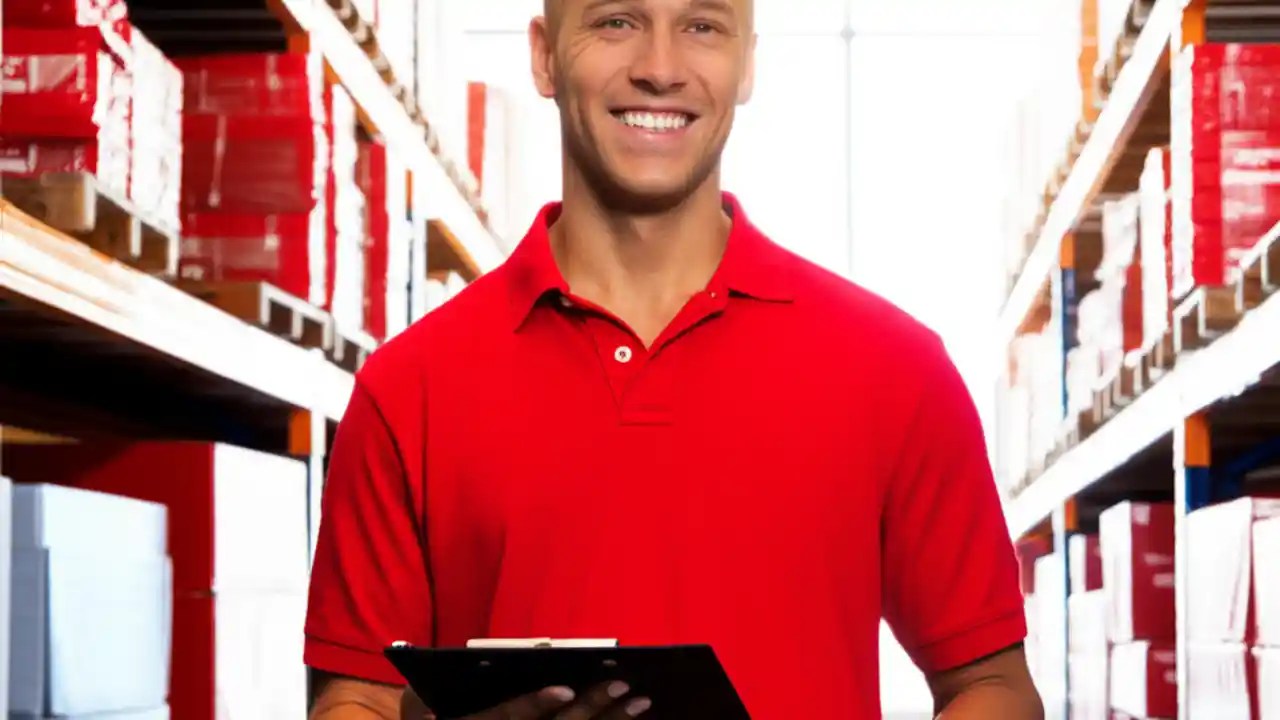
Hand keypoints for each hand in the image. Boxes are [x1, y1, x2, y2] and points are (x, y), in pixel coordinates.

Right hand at [402, 682, 651, 719]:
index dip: (534, 706)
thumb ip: (421, 705)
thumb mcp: (419, 714)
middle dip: (592, 710)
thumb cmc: (438, 719)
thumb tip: (433, 696)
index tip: (564, 689)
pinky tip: (635, 717)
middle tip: (626, 685)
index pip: (506, 719)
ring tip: (641, 700)